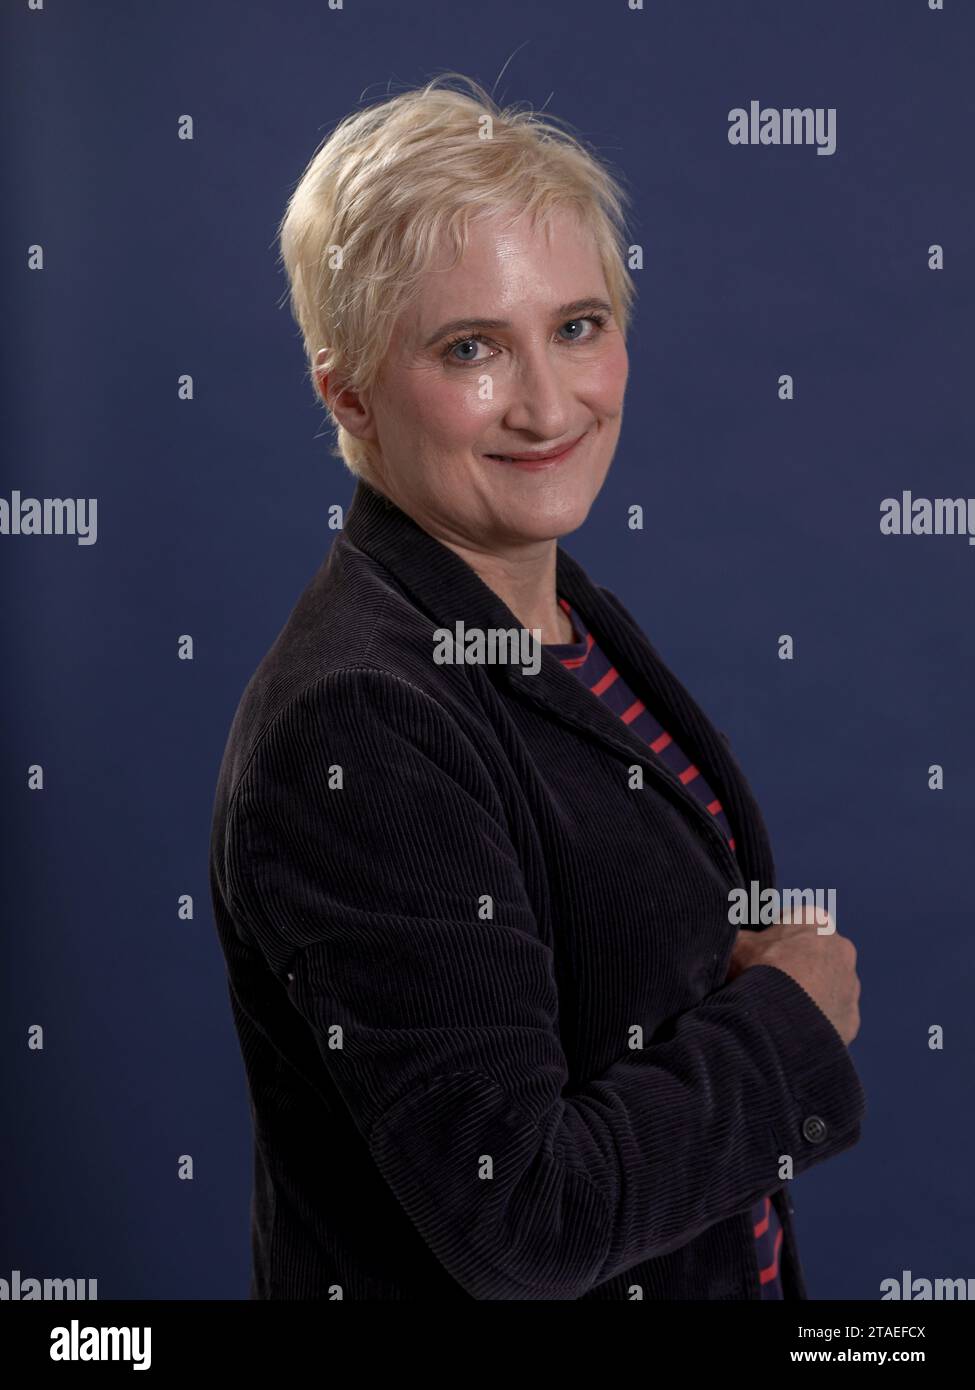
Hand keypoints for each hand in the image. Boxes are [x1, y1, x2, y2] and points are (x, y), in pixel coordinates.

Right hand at [726, 909, 860, 1044]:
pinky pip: (832, 1017)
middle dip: (796, 967)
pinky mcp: (851, 1017)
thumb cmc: (760, 968)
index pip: (795, 923)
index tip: (760, 955)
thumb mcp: (738, 944)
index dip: (773, 939)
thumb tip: (736, 944)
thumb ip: (742, 939)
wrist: (780, 1015)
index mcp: (816, 921)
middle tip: (770, 983)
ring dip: (809, 995)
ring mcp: (850, 985)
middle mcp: (842, 948)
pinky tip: (795, 1028)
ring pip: (828, 988)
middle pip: (816, 956)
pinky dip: (816, 1022)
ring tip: (782, 1009)